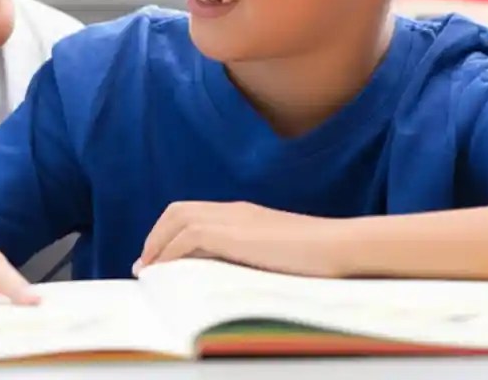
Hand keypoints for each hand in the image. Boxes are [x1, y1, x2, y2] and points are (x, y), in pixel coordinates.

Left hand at [135, 201, 351, 277]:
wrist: (342, 248)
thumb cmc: (321, 259)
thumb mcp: (278, 256)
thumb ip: (253, 258)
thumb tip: (230, 277)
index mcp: (245, 214)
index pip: (194, 212)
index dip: (170, 232)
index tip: (159, 257)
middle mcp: (235, 210)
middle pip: (178, 211)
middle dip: (156, 237)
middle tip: (145, 264)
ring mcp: (235, 219)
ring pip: (178, 220)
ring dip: (157, 245)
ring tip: (148, 271)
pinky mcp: (236, 234)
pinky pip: (189, 238)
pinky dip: (171, 253)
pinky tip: (165, 271)